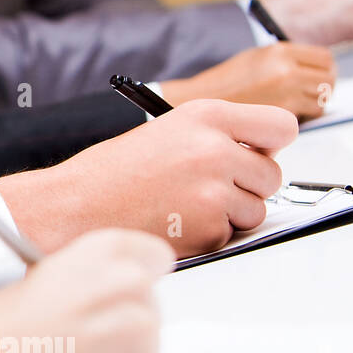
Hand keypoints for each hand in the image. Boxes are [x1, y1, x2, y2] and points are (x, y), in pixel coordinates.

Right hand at [0, 99, 297, 257]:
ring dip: (228, 215)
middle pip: (271, 175)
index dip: (269, 145)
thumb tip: (260, 156)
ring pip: (255, 211)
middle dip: (246, 186)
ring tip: (182, 207)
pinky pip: (230, 236)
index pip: (281, 126)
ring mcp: (214, 191)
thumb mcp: (165, 131)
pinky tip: (173, 224)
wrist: (72, 208)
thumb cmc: (110, 173)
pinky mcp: (208, 230)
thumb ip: (215, 137)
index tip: (256, 154)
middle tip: (203, 189)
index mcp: (206, 116)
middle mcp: (215, 149)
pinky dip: (207, 237)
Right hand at [164, 44, 336, 118]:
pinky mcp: (278, 116)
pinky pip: (303, 120)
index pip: (324, 59)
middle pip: (328, 80)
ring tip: (291, 111)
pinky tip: (276, 121)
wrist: (191, 101)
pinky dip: (296, 122)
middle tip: (309, 98)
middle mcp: (285, 70)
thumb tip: (312, 71)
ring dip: (310, 109)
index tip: (317, 79)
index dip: (324, 71)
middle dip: (322, 91)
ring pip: (320, 103)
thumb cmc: (221, 85)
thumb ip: (284, 61)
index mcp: (279, 51)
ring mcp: (284, 93)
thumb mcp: (254, 60)